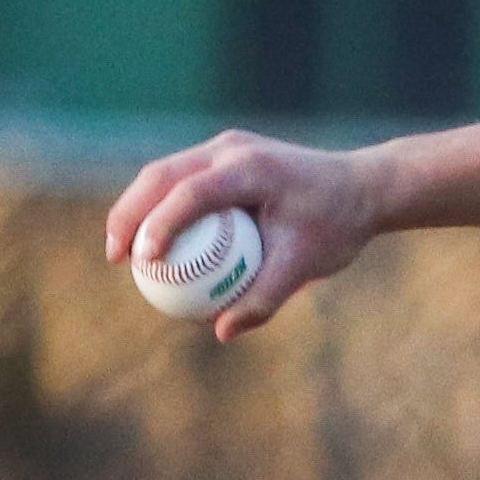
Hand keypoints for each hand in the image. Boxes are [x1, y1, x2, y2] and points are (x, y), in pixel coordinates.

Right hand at [105, 131, 384, 341]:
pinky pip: (182, 181)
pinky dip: (161, 208)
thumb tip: (222, 331)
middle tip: (115, 259)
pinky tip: (153, 246)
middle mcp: (232, 150)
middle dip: (129, 214)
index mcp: (252, 168)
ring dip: (137, 208)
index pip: (192, 192)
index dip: (160, 224)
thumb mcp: (308, 264)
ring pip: (164, 173)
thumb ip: (266, 296)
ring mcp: (226, 148)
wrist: (364, 187)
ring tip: (122, 254)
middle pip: (161, 175)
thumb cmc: (338, 225)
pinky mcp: (225, 157)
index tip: (144, 261)